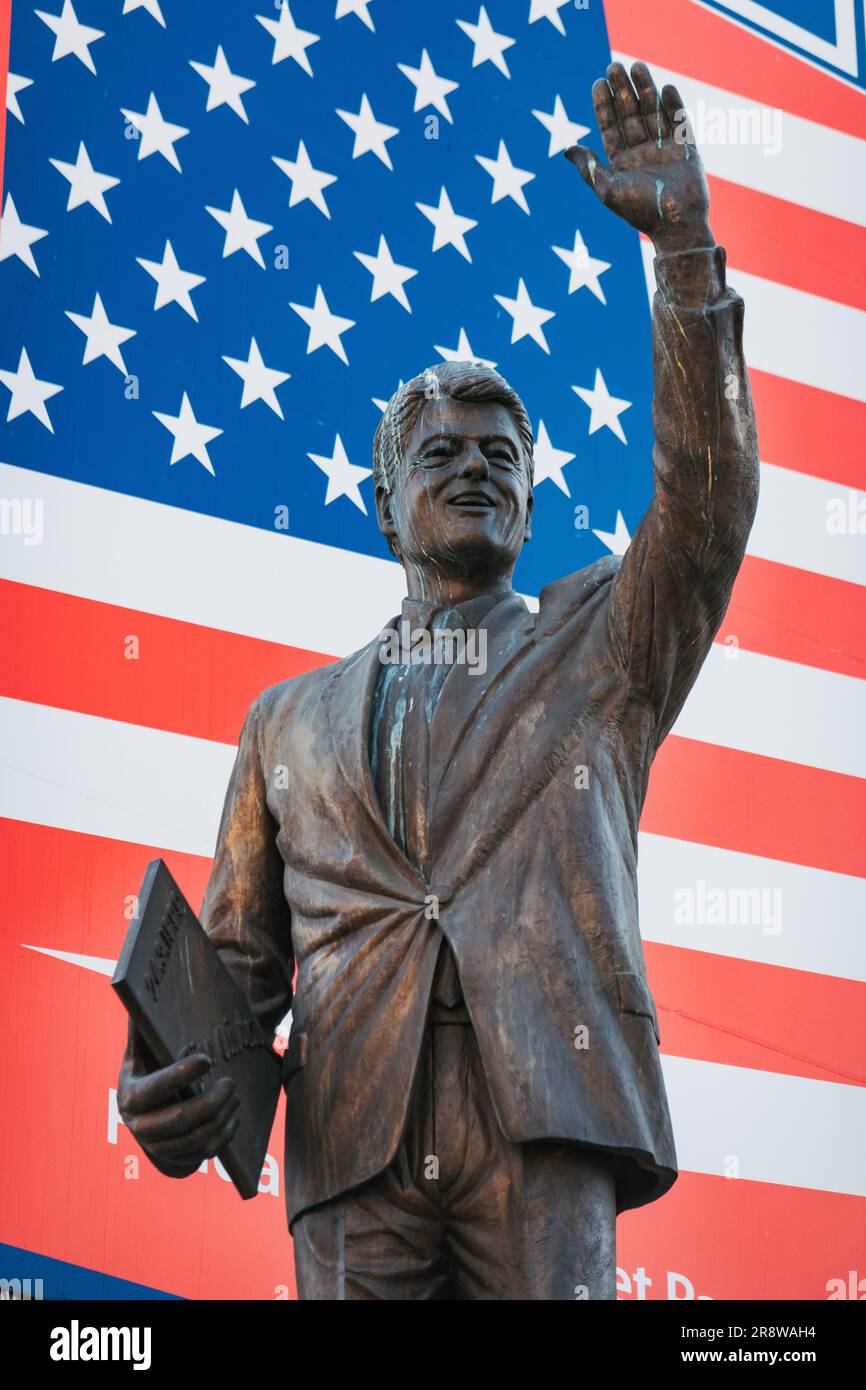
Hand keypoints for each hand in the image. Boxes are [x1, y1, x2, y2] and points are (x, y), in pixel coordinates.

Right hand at [117, 1023, 239, 1178]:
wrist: (147, 1104)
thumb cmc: (151, 1064)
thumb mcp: (143, 1045)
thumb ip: (143, 1023)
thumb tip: (138, 990)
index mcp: (129, 1095)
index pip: (155, 1089)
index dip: (181, 1075)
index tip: (208, 1059)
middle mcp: (138, 1127)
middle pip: (181, 1120)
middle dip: (212, 1101)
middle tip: (231, 1082)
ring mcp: (155, 1148)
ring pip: (195, 1139)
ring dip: (222, 1117)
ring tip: (235, 1095)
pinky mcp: (173, 1161)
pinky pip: (202, 1155)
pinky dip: (222, 1138)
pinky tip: (233, 1117)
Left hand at [566, 61, 713, 254]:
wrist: (677, 224)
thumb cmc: (641, 211)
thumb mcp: (607, 191)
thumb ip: (588, 170)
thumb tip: (567, 149)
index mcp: (622, 164)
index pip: (610, 128)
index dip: (604, 105)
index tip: (598, 82)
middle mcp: (642, 154)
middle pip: (630, 115)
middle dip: (622, 90)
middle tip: (614, 66)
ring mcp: (664, 150)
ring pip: (653, 113)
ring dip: (645, 90)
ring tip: (638, 66)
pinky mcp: (686, 151)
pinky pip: (679, 123)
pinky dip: (673, 105)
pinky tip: (666, 88)